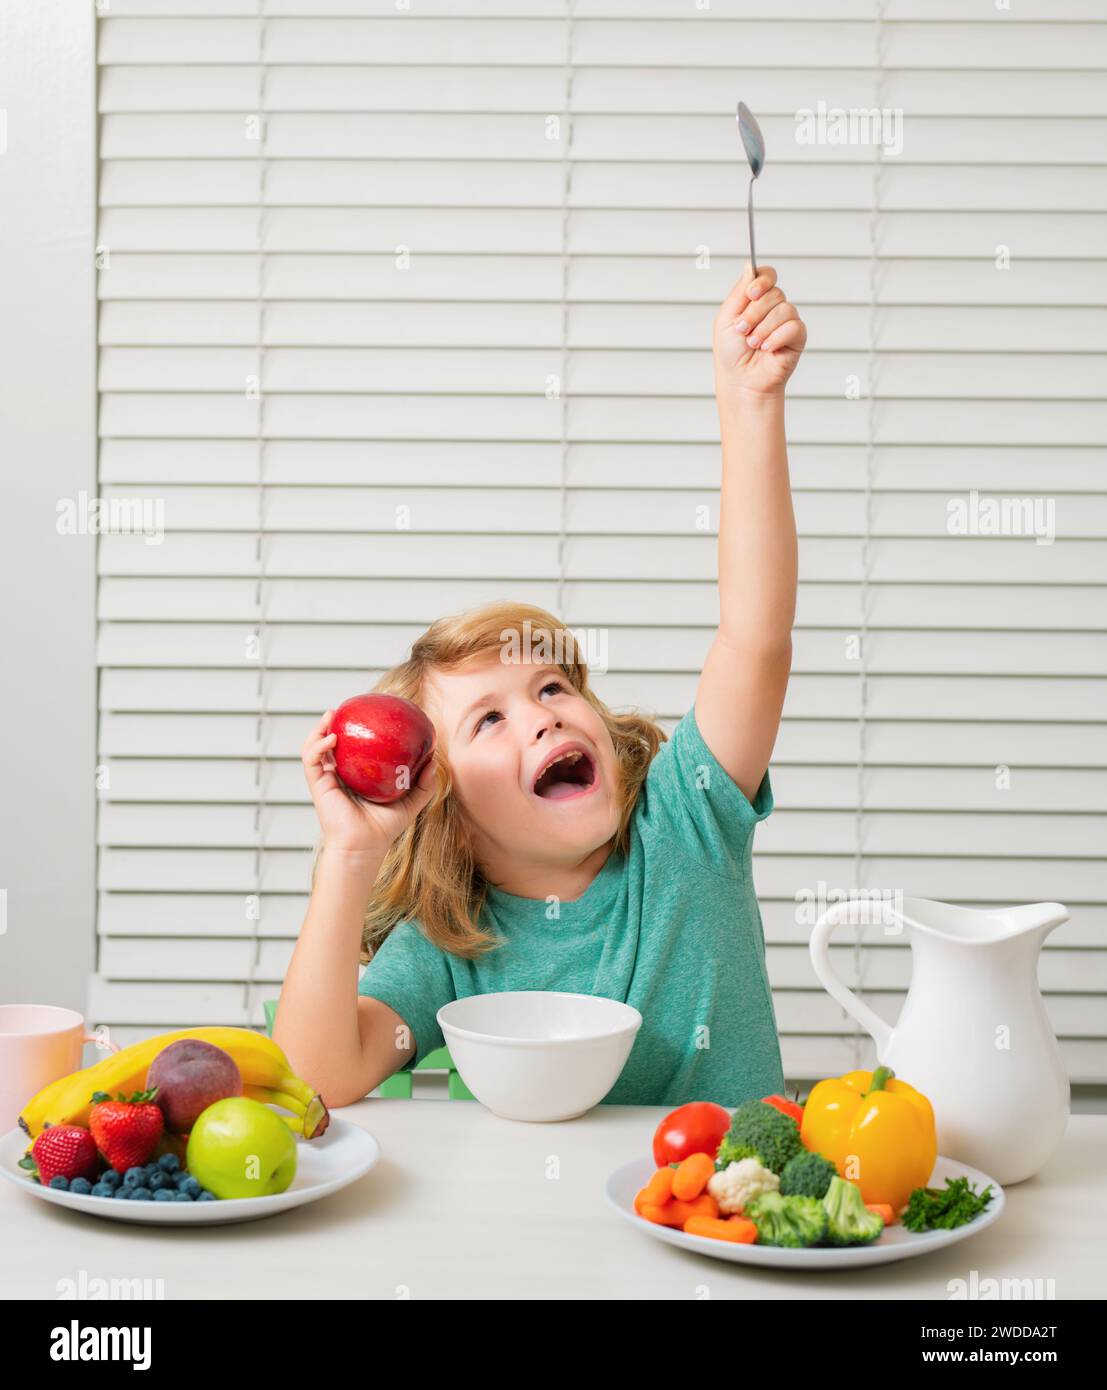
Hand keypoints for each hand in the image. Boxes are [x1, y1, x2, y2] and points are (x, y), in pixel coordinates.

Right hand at [301, 709, 438, 853]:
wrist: (365, 847)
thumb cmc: (384, 828)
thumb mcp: (410, 803)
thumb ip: (423, 784)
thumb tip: (434, 760)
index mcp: (356, 777)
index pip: (352, 749)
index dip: (354, 731)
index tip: (365, 715)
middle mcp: (339, 776)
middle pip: (330, 744)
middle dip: (333, 723)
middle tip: (345, 710)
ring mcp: (326, 780)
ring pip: (315, 747)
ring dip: (320, 728)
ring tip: (332, 715)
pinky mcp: (318, 785)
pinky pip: (312, 760)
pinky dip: (318, 745)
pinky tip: (332, 738)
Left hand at [713, 262, 806, 402]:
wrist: (741, 381)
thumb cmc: (731, 354)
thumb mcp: (726, 318)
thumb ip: (739, 292)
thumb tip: (749, 266)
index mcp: (755, 299)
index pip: (767, 275)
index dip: (763, 279)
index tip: (752, 293)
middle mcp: (772, 307)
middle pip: (774, 292)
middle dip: (755, 314)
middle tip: (742, 331)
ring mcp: (786, 321)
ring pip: (784, 309)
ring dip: (763, 329)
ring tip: (754, 344)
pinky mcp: (797, 337)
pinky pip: (793, 326)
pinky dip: (777, 338)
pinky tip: (768, 349)